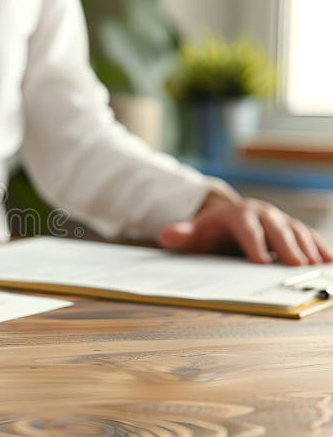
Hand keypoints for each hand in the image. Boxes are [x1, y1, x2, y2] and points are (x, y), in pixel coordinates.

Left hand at [158, 189, 332, 265]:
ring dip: (310, 250)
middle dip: (288, 248)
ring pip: (298, 233)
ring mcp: (281, 220)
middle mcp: (263, 214)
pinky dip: (321, 249)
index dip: (254, 245)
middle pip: (277, 230)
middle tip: (298, 268)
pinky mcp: (293, 229)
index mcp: (238, 215)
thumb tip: (166, 236)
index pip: (246, 229)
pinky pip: (310, 238)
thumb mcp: (194, 232)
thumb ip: (182, 235)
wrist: (226, 218)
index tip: (261, 262)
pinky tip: (330, 263)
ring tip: (319, 269)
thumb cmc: (210, 230)